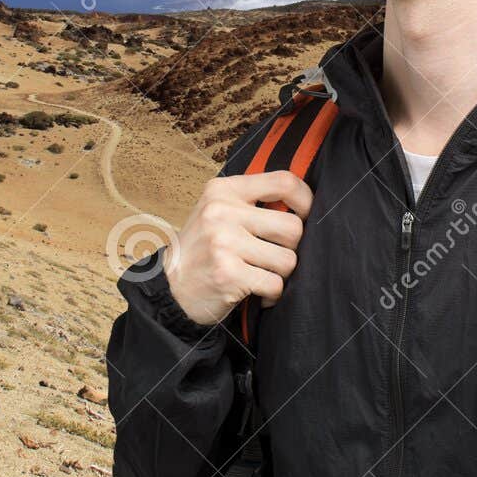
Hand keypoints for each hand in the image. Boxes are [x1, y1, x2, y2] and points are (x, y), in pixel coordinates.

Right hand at [162, 170, 312, 326]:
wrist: (170, 288)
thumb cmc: (203, 250)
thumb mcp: (218, 211)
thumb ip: (252, 202)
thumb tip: (304, 204)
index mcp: (224, 190)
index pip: (283, 182)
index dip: (306, 199)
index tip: (305, 215)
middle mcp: (222, 212)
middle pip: (293, 227)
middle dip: (292, 248)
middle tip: (275, 257)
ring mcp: (224, 243)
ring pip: (288, 259)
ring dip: (281, 274)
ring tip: (262, 275)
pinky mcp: (228, 274)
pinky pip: (274, 285)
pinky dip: (272, 294)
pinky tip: (258, 293)